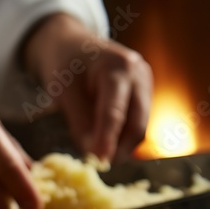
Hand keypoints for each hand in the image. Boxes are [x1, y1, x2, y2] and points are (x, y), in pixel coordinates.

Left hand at [23, 13, 152, 160]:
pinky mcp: (143, 94)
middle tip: (98, 166)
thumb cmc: (63, 63)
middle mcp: (139, 74)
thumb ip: (79, 121)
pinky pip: (136, 122)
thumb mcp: (64, 90)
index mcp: (119, 67)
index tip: (100, 162)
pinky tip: (105, 143)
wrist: (71, 43)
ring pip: (139, 126)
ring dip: (121, 145)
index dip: (107, 140)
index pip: (115, 112)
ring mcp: (145, 84)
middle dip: (119, 148)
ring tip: (98, 155)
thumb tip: (92, 153)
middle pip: (137, 123)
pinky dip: (121, 136)